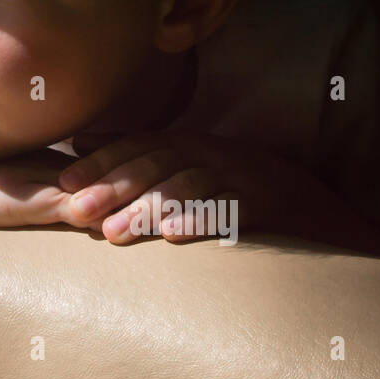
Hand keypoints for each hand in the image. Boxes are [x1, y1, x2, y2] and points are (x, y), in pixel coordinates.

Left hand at [57, 130, 356, 245]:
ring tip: (115, 233)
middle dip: (113, 187)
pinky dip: (201, 219)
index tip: (63, 182)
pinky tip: (173, 236)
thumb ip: (135, 152)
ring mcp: (241, 175)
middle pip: (157, 164)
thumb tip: (80, 141)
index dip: (100, 162)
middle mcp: (212, 152)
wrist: (316, 205)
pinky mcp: (268, 203)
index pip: (138, 147)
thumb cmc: (237, 185)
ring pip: (188, 185)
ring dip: (148, 208)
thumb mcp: (187, 162)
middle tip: (78, 212)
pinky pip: (231, 209)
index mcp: (189, 143)